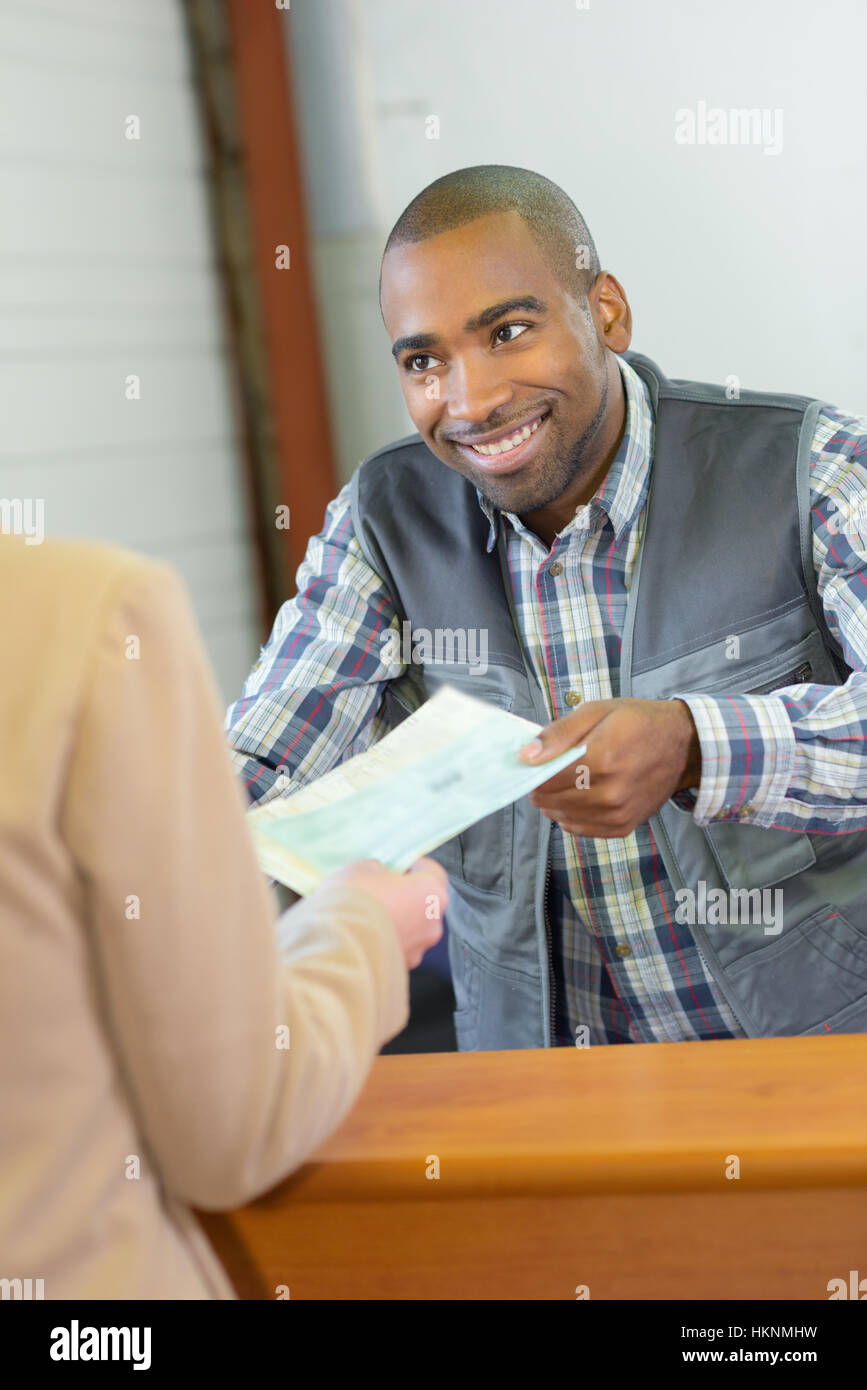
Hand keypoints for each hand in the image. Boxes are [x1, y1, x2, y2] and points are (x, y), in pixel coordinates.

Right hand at [328, 857, 447, 968]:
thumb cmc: (353, 900)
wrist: (333, 949)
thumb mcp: (362, 868)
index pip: (432, 872)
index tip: (396, 864)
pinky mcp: (400, 971)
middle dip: (403, 896)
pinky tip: (360, 936)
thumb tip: (379, 877)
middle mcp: (432, 925)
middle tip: (377, 890)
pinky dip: (382, 941)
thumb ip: (378, 870)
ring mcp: (417, 952)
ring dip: (393, 921)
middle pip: (422, 903)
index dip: (413, 865)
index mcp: (432, 894)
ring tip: (364, 916)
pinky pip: (393, 949)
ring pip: (409, 930)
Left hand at [518, 697, 700, 838]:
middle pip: (551, 801)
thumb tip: (526, 756)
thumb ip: (558, 734)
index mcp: (601, 759)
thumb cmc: (637, 722)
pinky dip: (573, 815)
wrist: (683, 746)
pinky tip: (582, 796)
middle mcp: (610, 793)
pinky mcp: (623, 827)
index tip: (537, 762)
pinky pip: (580, 829)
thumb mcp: (596, 712)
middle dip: (544, 786)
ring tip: (571, 781)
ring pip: (562, 817)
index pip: (545, 780)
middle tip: (554, 769)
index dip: (534, 771)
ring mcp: (618, 814)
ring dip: (557, 802)